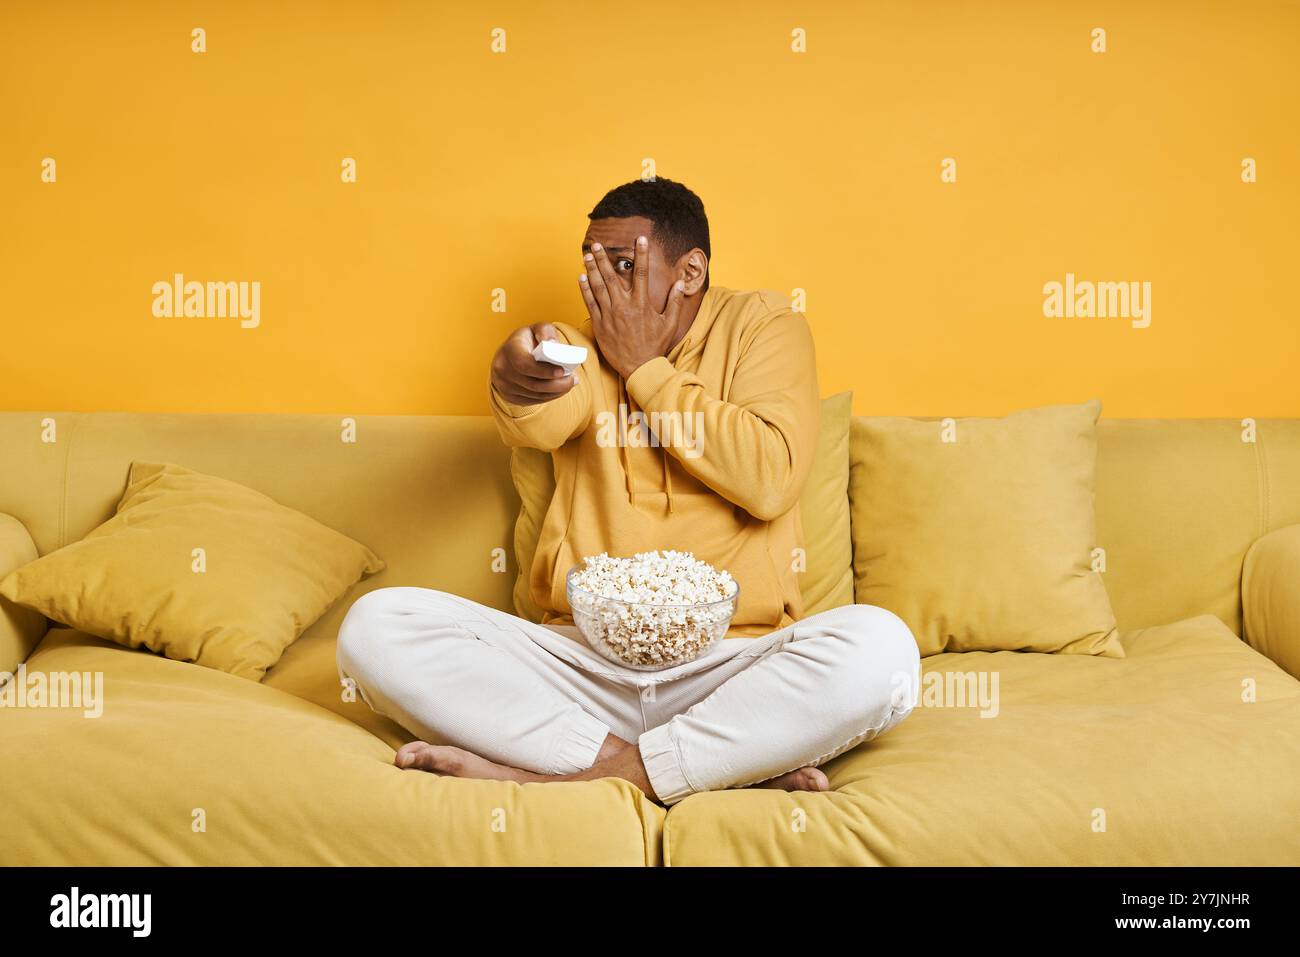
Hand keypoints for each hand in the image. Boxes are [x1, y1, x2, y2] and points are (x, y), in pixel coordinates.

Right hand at [489, 323, 578, 405]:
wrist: (511, 354)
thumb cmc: (529, 340)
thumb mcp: (537, 329)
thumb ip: (546, 332)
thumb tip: (553, 344)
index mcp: (509, 349)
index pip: (524, 364)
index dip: (544, 370)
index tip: (562, 371)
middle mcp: (503, 368)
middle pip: (533, 384)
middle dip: (557, 385)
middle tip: (573, 380)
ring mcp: (504, 385)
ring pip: (535, 394)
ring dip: (556, 392)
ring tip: (569, 384)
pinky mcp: (509, 396)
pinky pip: (533, 401)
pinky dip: (549, 397)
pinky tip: (558, 390)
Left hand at [579, 235, 684, 378]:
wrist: (639, 368)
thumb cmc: (655, 347)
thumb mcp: (669, 324)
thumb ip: (674, 302)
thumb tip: (681, 283)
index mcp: (641, 304)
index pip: (641, 273)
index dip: (641, 254)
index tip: (640, 239)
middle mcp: (624, 307)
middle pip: (612, 276)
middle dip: (604, 258)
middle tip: (598, 244)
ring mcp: (610, 315)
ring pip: (598, 287)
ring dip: (592, 270)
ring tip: (587, 256)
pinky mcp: (600, 324)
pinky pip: (590, 303)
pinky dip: (585, 289)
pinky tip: (582, 277)